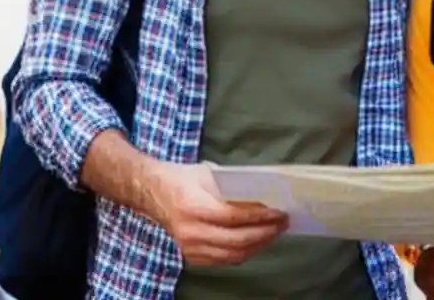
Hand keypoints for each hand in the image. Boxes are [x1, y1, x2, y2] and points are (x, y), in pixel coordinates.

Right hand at [144, 162, 288, 265]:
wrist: (151, 191)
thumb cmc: (181, 178)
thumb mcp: (207, 174)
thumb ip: (232, 187)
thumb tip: (264, 194)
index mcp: (194, 206)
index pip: (234, 217)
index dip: (260, 217)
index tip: (279, 212)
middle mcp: (191, 230)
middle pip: (236, 240)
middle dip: (265, 233)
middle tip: (282, 223)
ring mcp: (189, 246)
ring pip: (232, 254)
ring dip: (257, 245)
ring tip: (273, 233)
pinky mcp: (190, 255)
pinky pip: (222, 260)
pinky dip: (242, 252)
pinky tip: (255, 242)